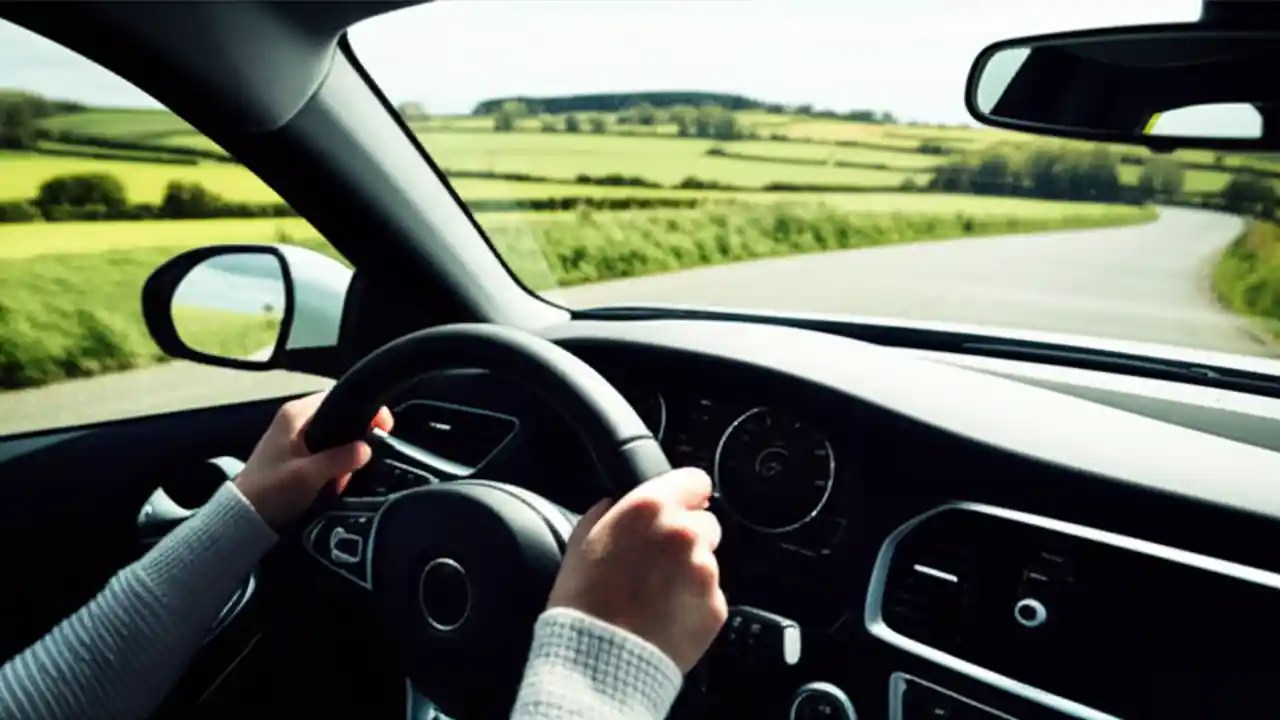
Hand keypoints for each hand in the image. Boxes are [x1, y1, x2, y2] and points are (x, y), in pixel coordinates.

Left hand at [234, 392, 392, 527]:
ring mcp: (293, 436)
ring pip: (334, 436)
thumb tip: (368, 448)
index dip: (364, 409)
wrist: (243, 517)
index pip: (338, 397)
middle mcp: (295, 419)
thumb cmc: (271, 491)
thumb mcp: (308, 476)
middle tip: (362, 460)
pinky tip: (333, 482)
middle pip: (338, 417)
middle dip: (355, 438)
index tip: (384, 426)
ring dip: (344, 456)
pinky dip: (333, 464)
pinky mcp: (294, 453)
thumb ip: (340, 459)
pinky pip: (325, 450)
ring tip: (343, 477)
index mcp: (296, 414)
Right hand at [547, 467, 726, 671]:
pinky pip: (709, 594)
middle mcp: (684, 533)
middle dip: (686, 537)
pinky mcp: (716, 606)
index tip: (680, 504)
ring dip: (689, 570)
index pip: (695, 480)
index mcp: (651, 508)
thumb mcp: (583, 539)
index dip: (685, 494)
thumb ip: (611, 511)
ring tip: (656, 594)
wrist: (599, 659)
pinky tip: (665, 614)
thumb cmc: (584, 601)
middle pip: (704, 523)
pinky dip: (693, 602)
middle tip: (657, 561)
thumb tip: (621, 503)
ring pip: (707, 560)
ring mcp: (704, 571)